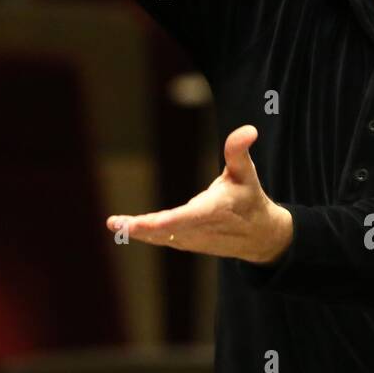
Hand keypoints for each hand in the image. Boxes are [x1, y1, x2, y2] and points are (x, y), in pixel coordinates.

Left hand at [107, 125, 293, 264]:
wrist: (259, 236)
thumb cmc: (249, 198)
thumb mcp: (246, 173)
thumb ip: (238, 151)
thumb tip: (248, 129)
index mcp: (214, 210)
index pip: (187, 218)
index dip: (166, 222)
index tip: (144, 223)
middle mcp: (201, 229)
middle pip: (167, 231)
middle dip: (142, 228)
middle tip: (116, 224)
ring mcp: (193, 239)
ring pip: (162, 237)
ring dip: (138, 232)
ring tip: (114, 224)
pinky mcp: (187, 243)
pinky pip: (163, 239)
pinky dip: (145, 234)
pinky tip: (124, 228)